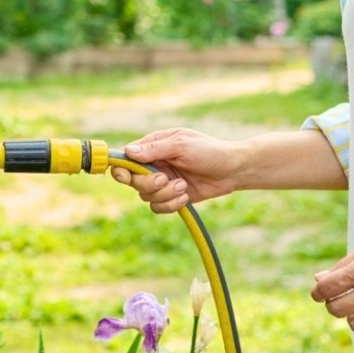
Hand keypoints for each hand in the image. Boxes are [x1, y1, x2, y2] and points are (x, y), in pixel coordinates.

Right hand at [108, 128, 241, 212]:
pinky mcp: (171, 197)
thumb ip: (154, 149)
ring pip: (146, 196)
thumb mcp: (181, 145)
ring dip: (165, 194)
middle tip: (166, 179)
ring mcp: (162, 182)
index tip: (125, 176)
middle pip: (133, 181)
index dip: (121, 168)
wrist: (233, 170)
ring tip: (183, 186)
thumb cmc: (209, 150)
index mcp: (152, 147)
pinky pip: (158, 207)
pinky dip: (171, 204)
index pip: (125, 159)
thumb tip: (128, 151)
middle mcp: (153, 165)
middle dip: (149, 183)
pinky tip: (186, 196)